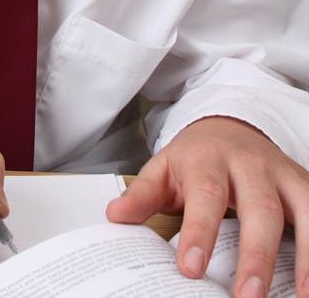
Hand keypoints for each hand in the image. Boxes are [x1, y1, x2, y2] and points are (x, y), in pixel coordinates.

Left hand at [106, 116, 308, 296]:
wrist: (230, 125)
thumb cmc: (196, 157)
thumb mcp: (164, 167)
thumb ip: (142, 194)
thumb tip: (115, 216)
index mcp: (209, 159)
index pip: (205, 195)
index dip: (199, 231)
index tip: (190, 268)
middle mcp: (250, 164)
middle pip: (258, 208)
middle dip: (255, 255)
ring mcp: (281, 174)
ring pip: (301, 211)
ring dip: (304, 256)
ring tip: (302, 297)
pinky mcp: (303, 185)